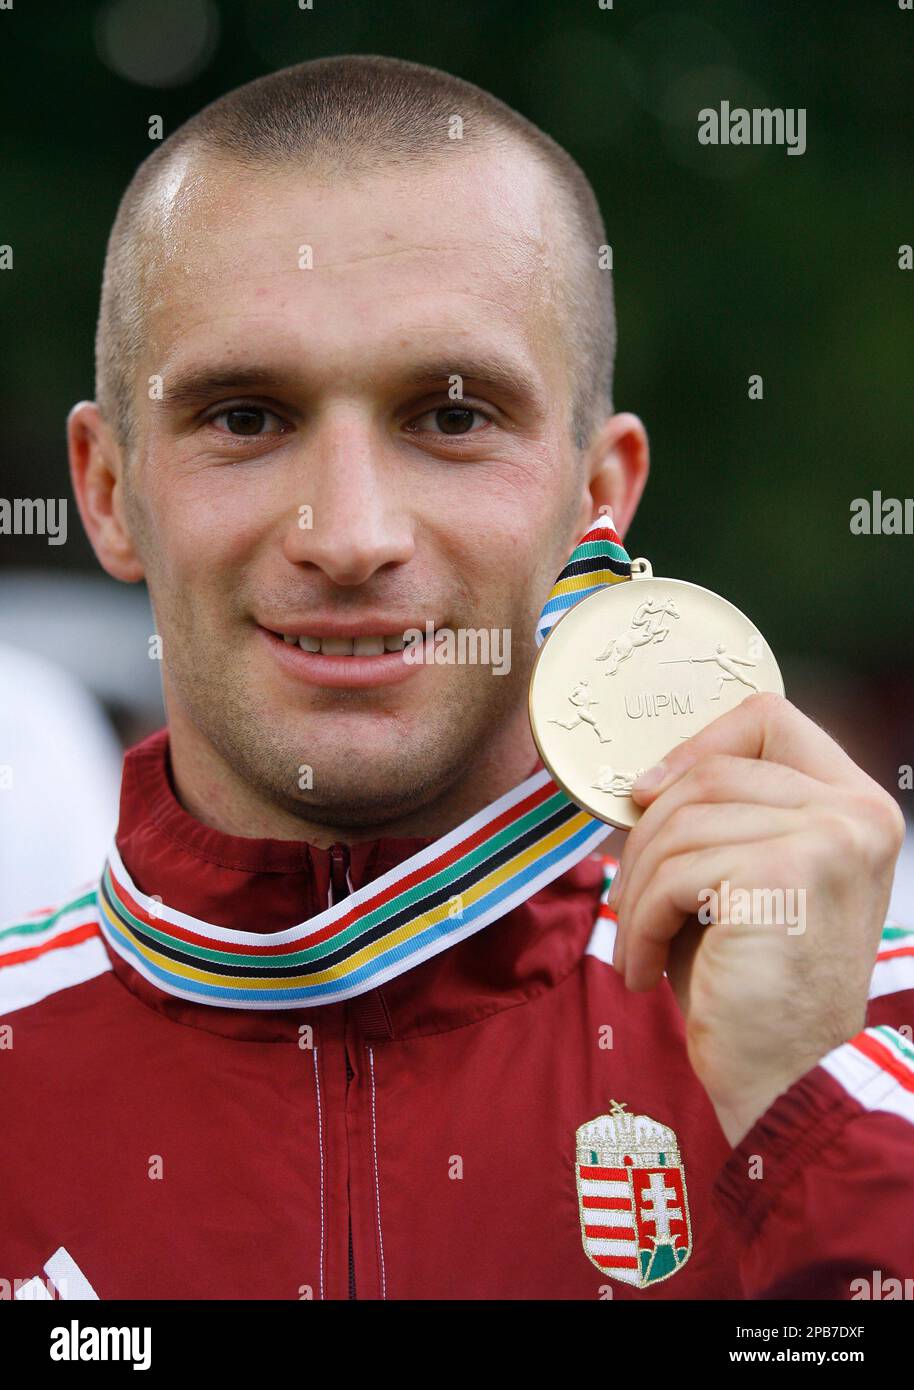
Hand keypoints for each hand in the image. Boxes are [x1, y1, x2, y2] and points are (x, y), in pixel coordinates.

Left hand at [608, 693, 904, 1145]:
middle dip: (648, 836)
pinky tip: (646, 968)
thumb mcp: (743, 879)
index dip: (697, 745)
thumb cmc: (753, 984)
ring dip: (639, 889)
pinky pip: (675, 872)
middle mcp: (855, 812)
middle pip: (710, 772)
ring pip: (682, 822)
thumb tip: (642, 781)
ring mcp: (827, 838)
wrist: (785, 1080)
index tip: (649, 793)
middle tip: (631, 902)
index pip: (768, 718)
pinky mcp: (784, 874)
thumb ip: (719, 817)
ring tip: (639, 946)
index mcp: (855, 803)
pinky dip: (643, 922)